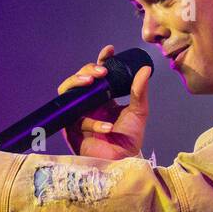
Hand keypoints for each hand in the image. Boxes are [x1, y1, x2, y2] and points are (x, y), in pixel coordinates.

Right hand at [58, 44, 151, 159]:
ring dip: (77, 84)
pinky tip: (107, 126)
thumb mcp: (138, 112)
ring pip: (67, 93)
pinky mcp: (70, 129)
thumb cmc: (128, 139)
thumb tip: (145, 69)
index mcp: (102, 97)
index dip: (100, 61)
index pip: (98, 74)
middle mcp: (87, 103)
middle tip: (101, 71)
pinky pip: (75, 120)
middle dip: (87, 70)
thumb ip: (139, 91)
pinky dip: (92, 122)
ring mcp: (77, 114)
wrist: (123, 161)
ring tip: (91, 82)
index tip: (109, 50)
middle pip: (78, 79)